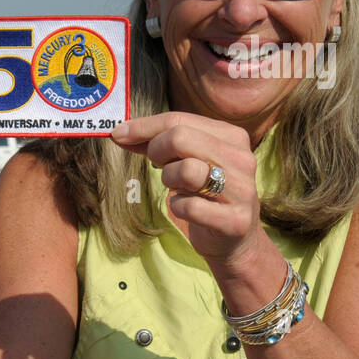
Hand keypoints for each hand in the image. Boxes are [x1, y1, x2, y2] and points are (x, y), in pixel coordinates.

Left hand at [109, 111, 263, 267]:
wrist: (236, 238)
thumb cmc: (204, 193)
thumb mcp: (186, 160)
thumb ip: (157, 143)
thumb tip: (120, 133)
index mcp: (231, 136)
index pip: (179, 119)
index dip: (143, 127)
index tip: (117, 135)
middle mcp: (241, 158)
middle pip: (180, 138)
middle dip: (156, 150)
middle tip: (157, 164)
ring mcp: (241, 189)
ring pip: (186, 170)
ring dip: (169, 179)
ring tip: (177, 187)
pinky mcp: (234, 220)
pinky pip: (189, 207)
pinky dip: (178, 207)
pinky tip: (185, 208)